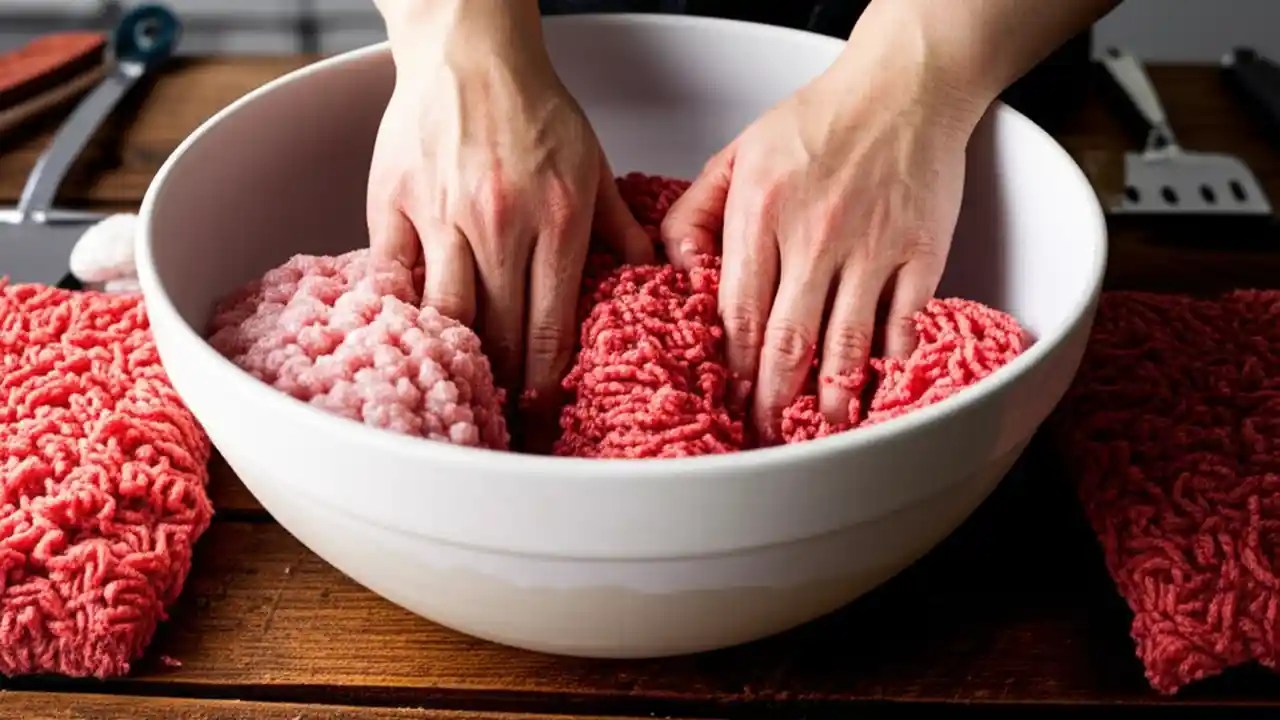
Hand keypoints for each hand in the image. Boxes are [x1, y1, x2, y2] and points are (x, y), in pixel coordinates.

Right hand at [367, 0, 652, 403]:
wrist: (469, 51)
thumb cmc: (535, 109)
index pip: (549, 327)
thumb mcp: (594, 164)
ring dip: (455, 353)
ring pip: (445, 313)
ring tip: (461, 377)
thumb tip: (656, 277)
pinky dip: (404, 309)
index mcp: (558, 219)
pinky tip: (415, 331)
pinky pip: (393, 276)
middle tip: (502, 407)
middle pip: (497, 330)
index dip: (542, 379)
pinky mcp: (394, 202)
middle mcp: (500, 223)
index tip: (538, 407)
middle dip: (502, 379)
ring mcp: (442, 213)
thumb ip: (621, 228)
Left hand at [660, 13, 985, 441]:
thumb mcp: (737, 154)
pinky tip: (878, 387)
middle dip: (774, 398)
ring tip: (823, 428)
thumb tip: (677, 271)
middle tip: (768, 433)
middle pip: (789, 340)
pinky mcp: (921, 252)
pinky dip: (890, 360)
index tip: (729, 400)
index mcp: (762, 211)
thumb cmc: (817, 121)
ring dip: (833, 396)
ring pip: (848, 343)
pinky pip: (904, 322)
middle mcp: (816, 234)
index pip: (740, 310)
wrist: (903, 87)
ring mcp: (872, 247)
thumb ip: (695, 212)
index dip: (734, 367)